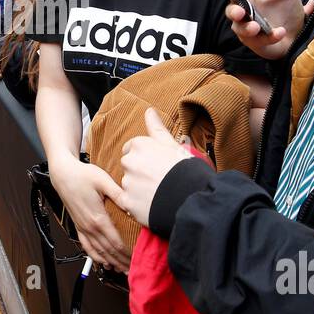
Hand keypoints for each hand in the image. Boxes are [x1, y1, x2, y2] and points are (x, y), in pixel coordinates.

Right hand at [50, 158, 130, 272]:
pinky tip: (102, 261)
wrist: (63, 174)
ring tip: (121, 270)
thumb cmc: (82, 175)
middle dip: (121, 262)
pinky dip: (95, 256)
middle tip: (133, 271)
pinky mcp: (78, 226)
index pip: (116, 243)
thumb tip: (133, 206)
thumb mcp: (103, 181)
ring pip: (98, 251)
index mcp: (97, 218)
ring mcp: (82, 227)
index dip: (127, 254)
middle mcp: (89, 226)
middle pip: (108, 251)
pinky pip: (86, 246)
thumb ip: (119, 194)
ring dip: (110, 262)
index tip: (136, 260)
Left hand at [120, 109, 197, 227]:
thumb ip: (157, 128)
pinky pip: (123, 200)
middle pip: (129, 165)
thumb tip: (149, 110)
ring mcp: (127, 183)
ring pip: (128, 184)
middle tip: (159, 178)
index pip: (132, 148)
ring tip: (158, 193)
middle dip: (139, 171)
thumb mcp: (172, 144)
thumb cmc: (185, 169)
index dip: (144, 156)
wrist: (190, 198)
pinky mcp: (127, 202)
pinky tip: (142, 200)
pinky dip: (130, 200)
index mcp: (140, 145)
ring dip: (138, 188)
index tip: (156, 164)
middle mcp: (129, 162)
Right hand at [202, 0, 312, 59]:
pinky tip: (280, 32)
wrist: (298, 28)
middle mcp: (242, 12)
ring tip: (256, 27)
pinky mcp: (256, 44)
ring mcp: (247, 29)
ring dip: (247, 28)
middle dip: (233, 12)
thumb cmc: (286, 6)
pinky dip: (270, 37)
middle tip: (240, 12)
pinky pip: (259, 41)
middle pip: (230, 11)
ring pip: (241, 30)